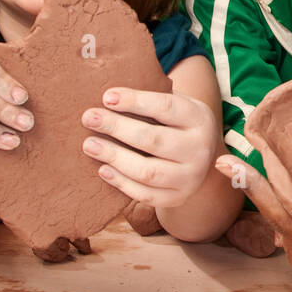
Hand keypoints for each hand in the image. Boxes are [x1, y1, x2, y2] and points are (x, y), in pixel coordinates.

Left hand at [81, 86, 217, 209]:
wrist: (202, 159)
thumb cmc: (177, 124)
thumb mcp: (176, 106)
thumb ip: (152, 98)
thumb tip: (109, 93)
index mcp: (199, 119)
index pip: (166, 107)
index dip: (135, 101)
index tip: (107, 97)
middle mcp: (200, 149)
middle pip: (154, 140)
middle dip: (117, 127)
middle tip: (89, 118)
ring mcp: (191, 177)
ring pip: (148, 171)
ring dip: (115, 157)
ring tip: (89, 145)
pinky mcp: (178, 198)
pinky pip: (146, 195)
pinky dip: (122, 183)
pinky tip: (103, 169)